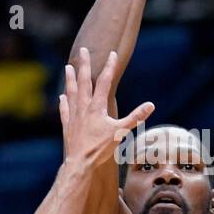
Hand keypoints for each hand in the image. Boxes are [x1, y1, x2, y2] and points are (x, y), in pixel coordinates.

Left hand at [59, 47, 152, 167]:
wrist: (80, 162)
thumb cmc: (100, 148)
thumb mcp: (121, 132)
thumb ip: (136, 117)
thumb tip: (151, 105)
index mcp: (97, 107)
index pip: (104, 82)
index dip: (109, 67)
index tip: (112, 54)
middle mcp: (84, 107)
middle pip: (84, 81)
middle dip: (84, 65)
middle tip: (82, 50)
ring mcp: (74, 116)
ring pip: (71, 92)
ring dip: (70, 79)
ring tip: (67, 67)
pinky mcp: (68, 126)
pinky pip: (65, 110)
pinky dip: (63, 102)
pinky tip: (62, 97)